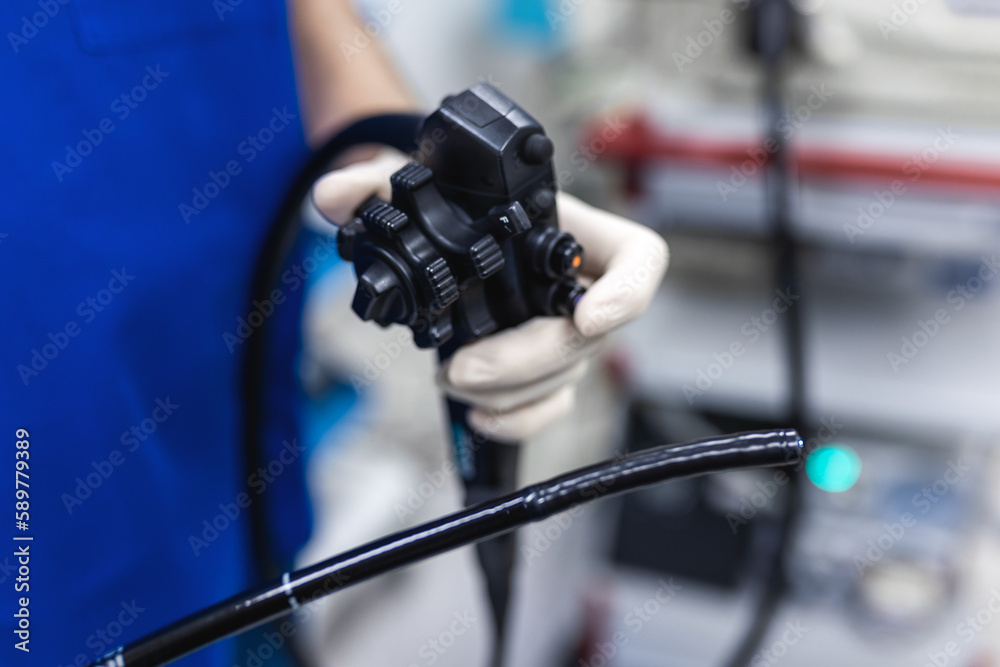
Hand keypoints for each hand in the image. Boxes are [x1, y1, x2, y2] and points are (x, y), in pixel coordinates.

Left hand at [313, 151, 668, 440]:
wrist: (437, 225)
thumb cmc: (447, 198)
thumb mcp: (413, 179)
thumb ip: (372, 180)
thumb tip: (331, 196)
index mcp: (570, 229)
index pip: (639, 258)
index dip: (629, 291)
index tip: (587, 315)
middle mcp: (577, 283)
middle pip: (589, 337)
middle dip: (525, 361)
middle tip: (462, 367)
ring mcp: (562, 330)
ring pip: (565, 377)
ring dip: (508, 391)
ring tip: (449, 379)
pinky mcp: (540, 367)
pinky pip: (551, 405)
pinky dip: (520, 419)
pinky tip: (479, 415)